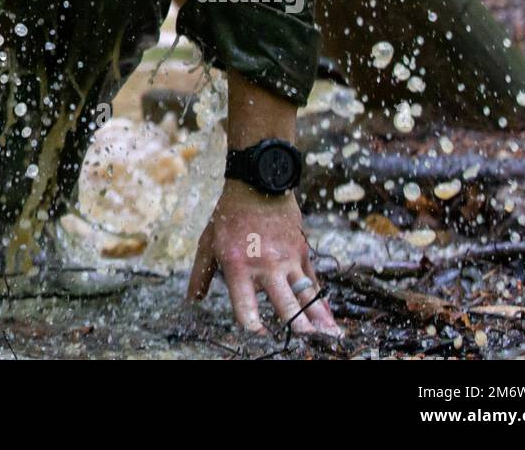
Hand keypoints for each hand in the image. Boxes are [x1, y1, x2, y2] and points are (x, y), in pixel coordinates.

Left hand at [187, 178, 341, 336]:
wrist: (256, 182)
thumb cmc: (228, 216)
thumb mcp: (208, 243)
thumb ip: (201, 275)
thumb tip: (193, 301)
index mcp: (238, 265)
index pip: (246, 305)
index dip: (252, 324)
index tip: (259, 332)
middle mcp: (264, 265)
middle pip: (285, 304)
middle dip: (298, 326)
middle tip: (307, 341)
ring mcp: (286, 258)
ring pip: (306, 294)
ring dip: (319, 317)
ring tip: (331, 336)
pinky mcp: (301, 251)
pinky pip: (313, 280)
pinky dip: (321, 299)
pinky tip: (329, 316)